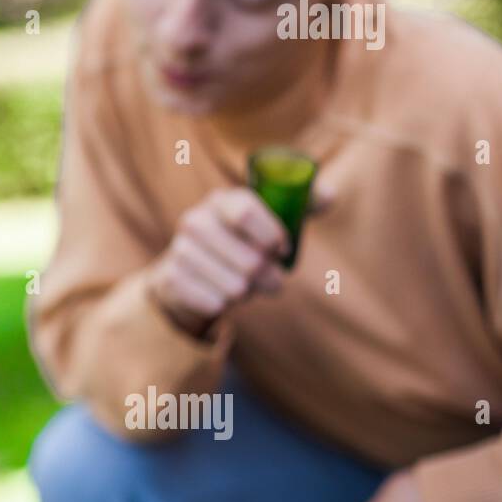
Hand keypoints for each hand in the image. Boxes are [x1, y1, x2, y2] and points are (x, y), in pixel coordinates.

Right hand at [148, 183, 330, 337]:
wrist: (189, 269)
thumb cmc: (242, 241)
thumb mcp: (270, 219)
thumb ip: (302, 204)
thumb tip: (330, 196)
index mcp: (221, 200)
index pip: (244, 211)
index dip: (271, 235)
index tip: (283, 250)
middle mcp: (195, 220)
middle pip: (249, 260)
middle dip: (270, 277)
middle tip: (273, 280)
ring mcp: (180, 250)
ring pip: (235, 287)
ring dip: (247, 293)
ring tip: (244, 286)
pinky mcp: (171, 280)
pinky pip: (214, 304)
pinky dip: (225, 305)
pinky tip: (220, 295)